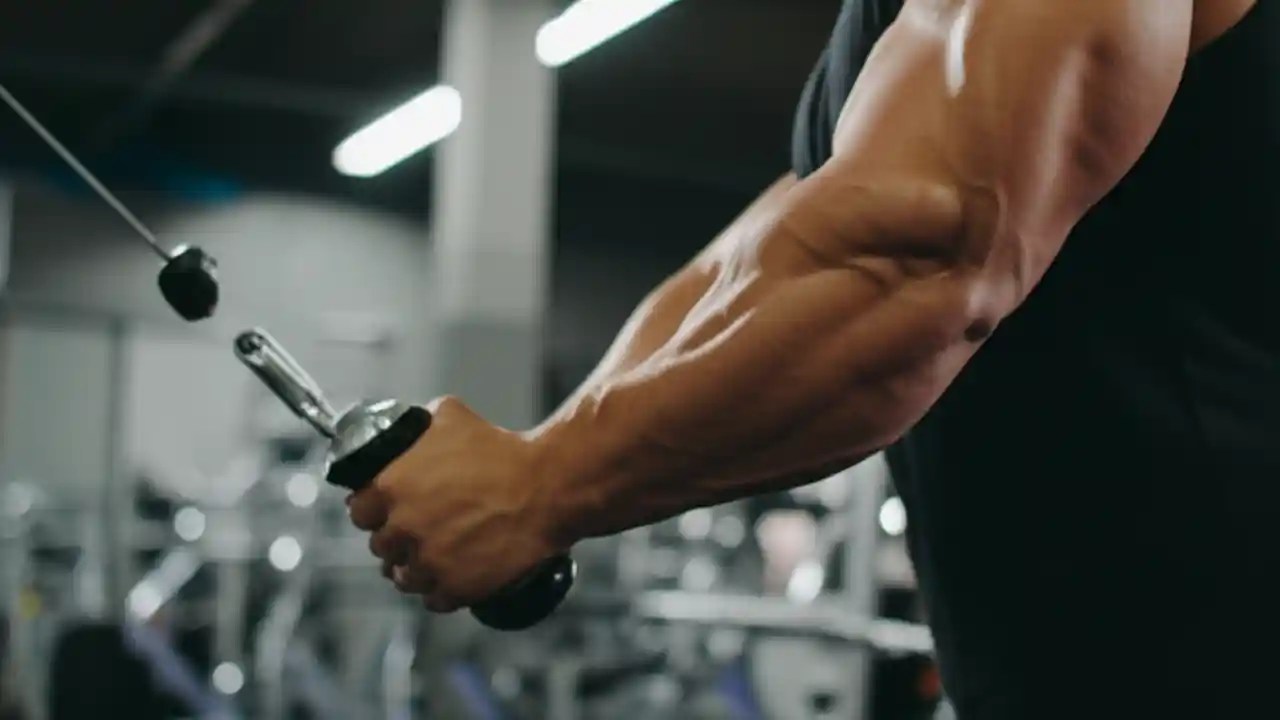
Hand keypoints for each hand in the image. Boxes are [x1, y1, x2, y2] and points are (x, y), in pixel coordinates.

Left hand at [345, 396, 563, 612]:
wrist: (545, 487)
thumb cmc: (502, 451)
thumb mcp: (451, 417)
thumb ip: (419, 425)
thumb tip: (409, 426)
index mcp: (390, 488)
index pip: (359, 512)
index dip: (373, 510)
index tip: (386, 511)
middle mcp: (402, 529)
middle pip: (381, 546)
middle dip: (397, 538)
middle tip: (419, 529)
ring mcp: (428, 564)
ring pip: (404, 577)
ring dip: (415, 568)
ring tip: (438, 555)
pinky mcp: (455, 589)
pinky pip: (434, 600)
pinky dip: (442, 590)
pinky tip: (455, 574)